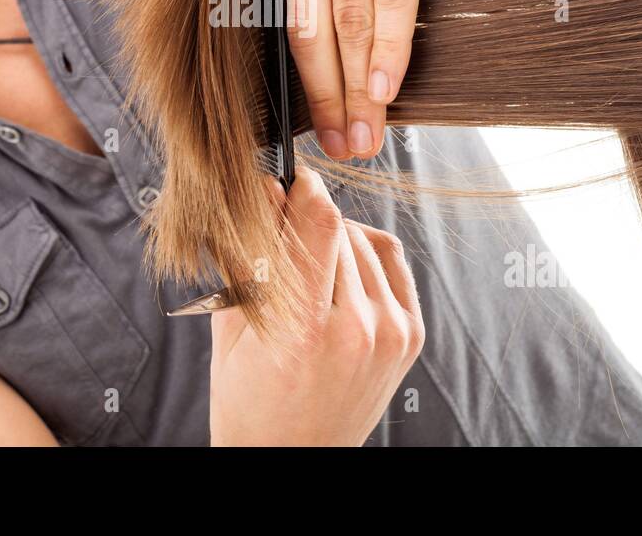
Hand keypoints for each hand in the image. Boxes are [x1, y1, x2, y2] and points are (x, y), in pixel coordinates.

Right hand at [208, 164, 425, 445]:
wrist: (292, 461)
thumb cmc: (249, 402)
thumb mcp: (232, 328)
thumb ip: (249, 255)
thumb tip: (265, 187)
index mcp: (304, 329)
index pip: (320, 222)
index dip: (304, 188)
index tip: (289, 179)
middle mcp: (356, 330)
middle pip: (340, 227)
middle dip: (309, 216)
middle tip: (283, 225)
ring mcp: (390, 335)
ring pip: (365, 240)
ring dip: (335, 235)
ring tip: (307, 260)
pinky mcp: (410, 337)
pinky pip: (391, 262)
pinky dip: (365, 252)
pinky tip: (339, 267)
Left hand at [259, 0, 447, 159]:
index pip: (275, 10)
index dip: (289, 75)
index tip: (301, 121)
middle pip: (310, 26)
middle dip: (324, 97)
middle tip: (342, 149)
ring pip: (352, 16)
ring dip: (360, 86)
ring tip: (368, 135)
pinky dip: (391, 42)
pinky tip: (390, 85)